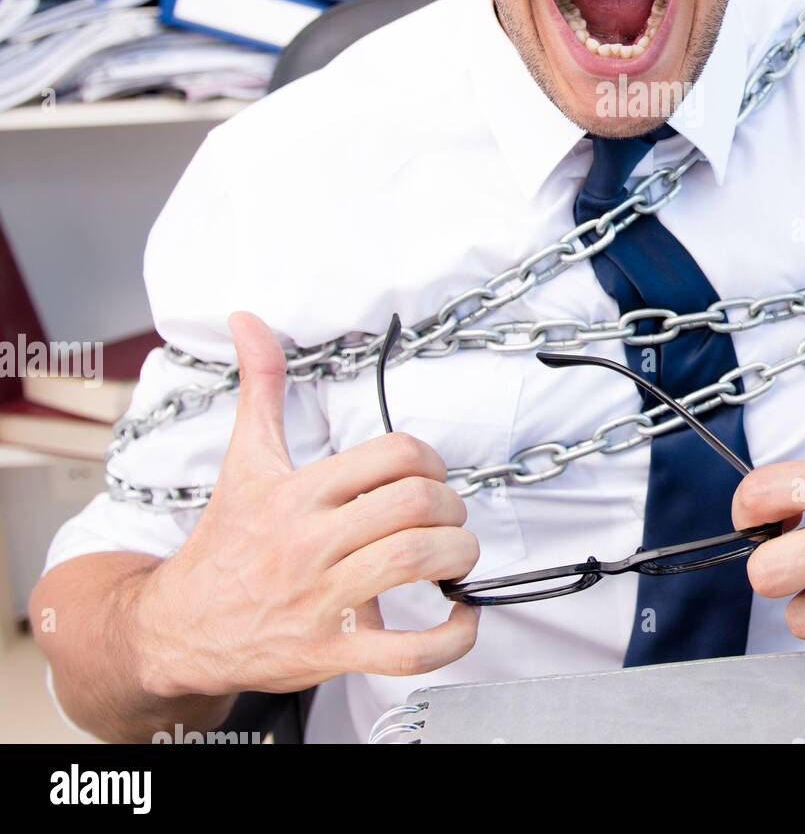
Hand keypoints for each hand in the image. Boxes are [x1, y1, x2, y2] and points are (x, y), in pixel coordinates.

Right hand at [133, 311, 479, 698]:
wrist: (177, 630)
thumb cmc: (224, 542)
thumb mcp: (244, 460)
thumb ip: (261, 387)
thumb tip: (248, 319)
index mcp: (298, 493)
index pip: (395, 454)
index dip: (431, 460)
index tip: (430, 476)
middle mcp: (310, 543)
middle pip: (413, 504)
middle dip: (451, 506)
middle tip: (447, 516)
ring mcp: (322, 601)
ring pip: (413, 563)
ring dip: (457, 556)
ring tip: (455, 556)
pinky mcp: (333, 653)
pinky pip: (408, 653)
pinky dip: (451, 637)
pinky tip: (459, 617)